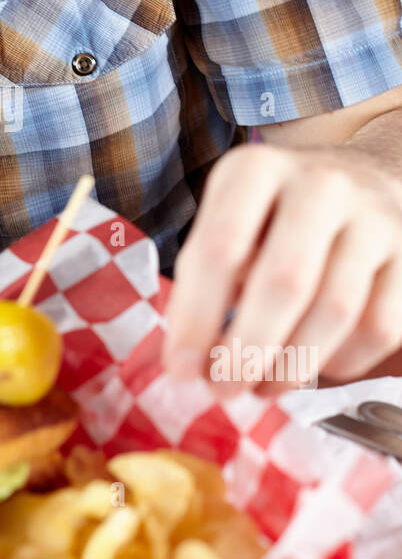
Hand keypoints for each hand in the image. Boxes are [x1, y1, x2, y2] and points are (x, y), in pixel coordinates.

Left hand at [162, 143, 401, 387]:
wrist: (362, 177)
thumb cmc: (276, 213)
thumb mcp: (229, 218)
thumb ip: (205, 275)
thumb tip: (189, 356)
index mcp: (257, 169)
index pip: (220, 248)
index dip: (196, 316)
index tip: (179, 368)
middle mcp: (320, 183)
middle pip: (284, 282)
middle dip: (247, 352)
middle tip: (223, 389)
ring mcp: (374, 217)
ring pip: (335, 310)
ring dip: (292, 366)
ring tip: (262, 388)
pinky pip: (379, 326)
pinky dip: (341, 360)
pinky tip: (314, 364)